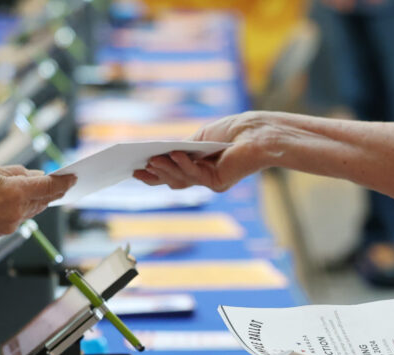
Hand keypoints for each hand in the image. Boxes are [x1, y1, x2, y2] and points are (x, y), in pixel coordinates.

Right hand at [133, 112, 274, 191]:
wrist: (259, 134)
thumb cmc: (233, 131)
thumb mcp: (199, 138)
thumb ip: (181, 148)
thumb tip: (158, 155)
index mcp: (198, 166)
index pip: (172, 173)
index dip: (153, 173)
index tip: (134, 168)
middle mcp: (204, 178)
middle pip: (174, 180)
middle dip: (155, 175)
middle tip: (136, 169)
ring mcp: (211, 182)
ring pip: (182, 180)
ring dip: (165, 170)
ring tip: (151, 160)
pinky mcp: (219, 183)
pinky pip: (196, 175)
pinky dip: (183, 164)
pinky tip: (175, 154)